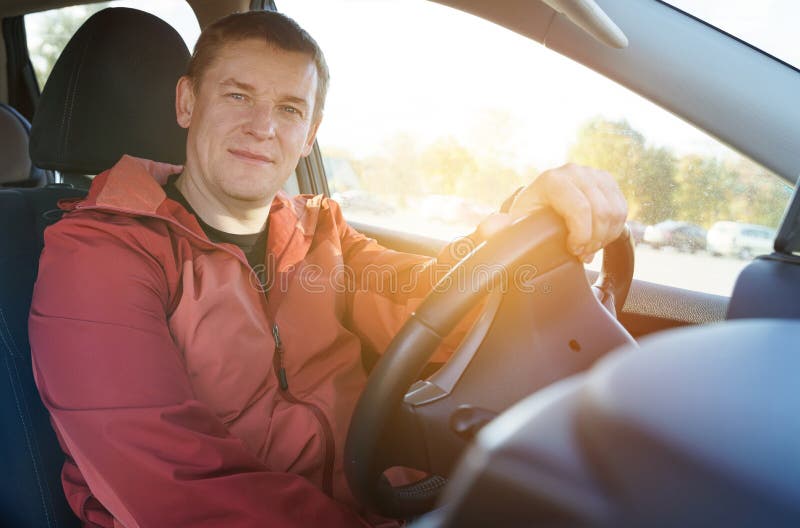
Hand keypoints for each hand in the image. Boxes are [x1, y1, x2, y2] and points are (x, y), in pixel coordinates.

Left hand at [504, 163, 626, 262]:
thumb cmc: (529, 217)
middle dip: (594, 239)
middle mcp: (574, 171)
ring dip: (604, 236)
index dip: (582, 235)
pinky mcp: (608, 181)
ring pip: (615, 212)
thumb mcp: (514, 224)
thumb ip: (499, 228)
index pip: (581, 209)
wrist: (543, 204)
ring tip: (588, 246)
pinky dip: (614, 229)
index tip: (574, 250)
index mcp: (552, 180)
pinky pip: (622, 210)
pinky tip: (598, 236)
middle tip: (581, 253)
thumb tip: (488, 229)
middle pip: (601, 212)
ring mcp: (593, 174)